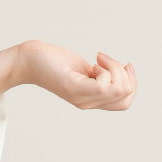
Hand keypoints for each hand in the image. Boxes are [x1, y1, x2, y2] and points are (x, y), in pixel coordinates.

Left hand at [0, 40, 135, 109]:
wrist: (28, 61)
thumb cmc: (54, 62)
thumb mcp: (85, 69)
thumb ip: (101, 75)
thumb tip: (124, 71)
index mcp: (91, 100)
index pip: (124, 103)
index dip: (132, 83)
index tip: (123, 64)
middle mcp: (87, 103)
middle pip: (125, 98)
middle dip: (126, 76)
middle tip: (106, 61)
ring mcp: (81, 97)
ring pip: (118, 90)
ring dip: (116, 68)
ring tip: (99, 58)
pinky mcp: (74, 87)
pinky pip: (104, 84)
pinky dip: (105, 68)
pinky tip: (93, 61)